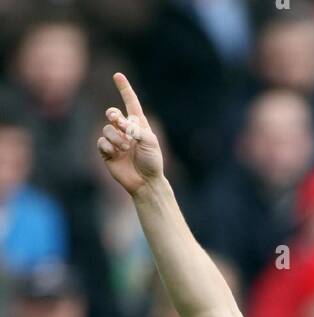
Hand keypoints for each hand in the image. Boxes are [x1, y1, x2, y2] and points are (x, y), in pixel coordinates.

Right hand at [98, 72, 162, 194]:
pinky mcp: (107, 152)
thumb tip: (119, 123)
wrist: (146, 182)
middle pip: (112, 113)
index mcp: (138, 125)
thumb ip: (135, 129)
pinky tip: (115, 154)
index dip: (124, 89)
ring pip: (106, 129)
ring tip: (124, 148)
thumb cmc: (152, 162)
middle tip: (117, 121)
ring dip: (115, 137)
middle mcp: (125, 131)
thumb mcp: (150, 142)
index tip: (118, 75)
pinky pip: (101, 142)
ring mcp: (115, 141)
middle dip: (113, 115)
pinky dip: (108, 147)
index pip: (130, 103)